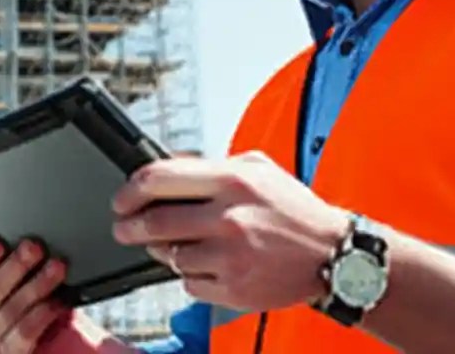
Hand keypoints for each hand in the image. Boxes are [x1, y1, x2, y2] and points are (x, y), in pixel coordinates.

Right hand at [0, 238, 96, 353]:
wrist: (66, 338)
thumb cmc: (50, 299)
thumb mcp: (38, 271)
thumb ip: (28, 254)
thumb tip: (34, 234)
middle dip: (14, 266)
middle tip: (35, 248)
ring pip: (8, 312)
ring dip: (35, 286)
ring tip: (57, 269)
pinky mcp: (12, 353)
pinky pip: (22, 335)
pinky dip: (41, 315)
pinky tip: (58, 303)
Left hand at [111, 150, 349, 311]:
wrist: (333, 254)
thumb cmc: (293, 209)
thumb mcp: (258, 169)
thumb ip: (212, 165)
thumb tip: (166, 167)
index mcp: (232, 180)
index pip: (159, 179)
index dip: (130, 190)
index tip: (121, 199)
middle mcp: (228, 217)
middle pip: (153, 222)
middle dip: (128, 227)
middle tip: (123, 228)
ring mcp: (230, 256)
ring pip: (169, 256)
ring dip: (165, 251)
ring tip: (181, 244)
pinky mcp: (233, 289)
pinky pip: (189, 283)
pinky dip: (192, 275)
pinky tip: (211, 264)